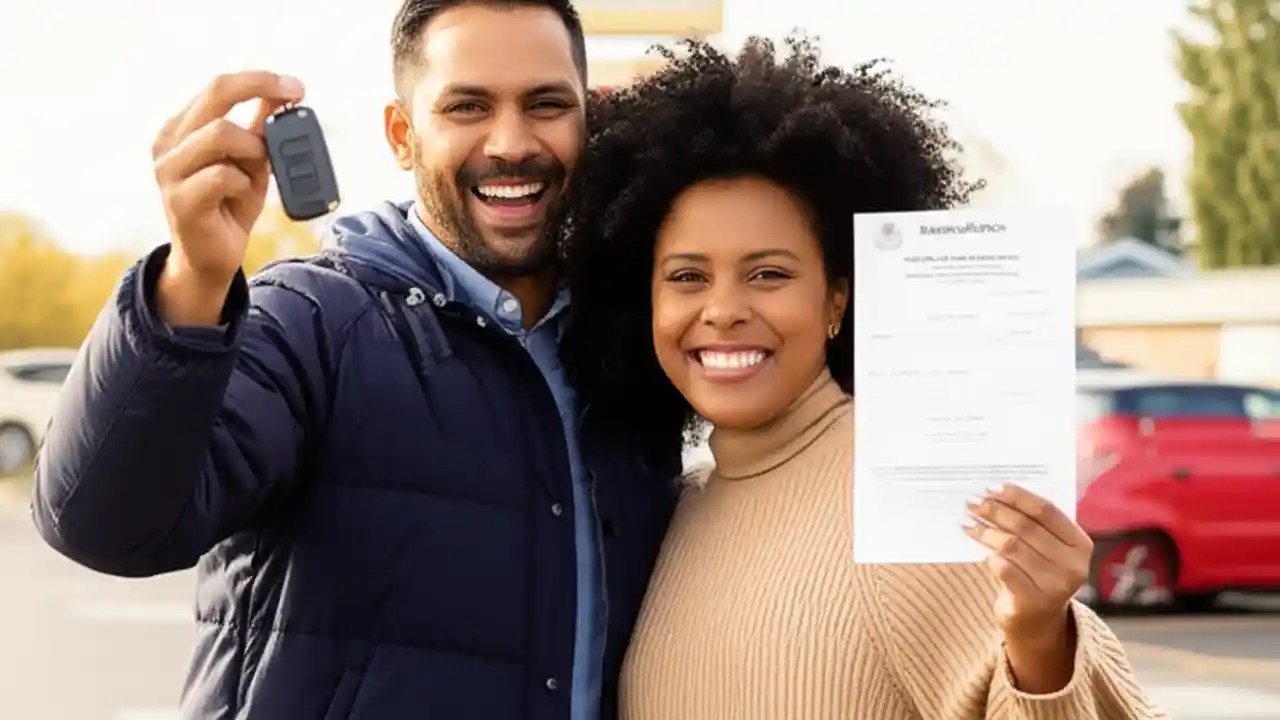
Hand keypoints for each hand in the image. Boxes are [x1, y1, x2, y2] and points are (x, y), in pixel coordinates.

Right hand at [150, 71, 304, 322]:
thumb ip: (261, 129)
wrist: (210, 260)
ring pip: (221, 133)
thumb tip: (285, 96)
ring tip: (256, 171)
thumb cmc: (230, 207)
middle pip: (216, 93)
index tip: (295, 85)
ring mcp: (169, 171)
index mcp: (182, 128)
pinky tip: (241, 195)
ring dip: (253, 148)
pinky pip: (223, 174)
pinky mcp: (180, 200)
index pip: (218, 86)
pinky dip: (243, 182)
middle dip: (261, 88)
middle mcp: (169, 143)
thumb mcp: (252, 162)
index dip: (259, 80)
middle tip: (296, 97)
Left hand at [963, 482, 1091, 645]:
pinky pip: (1003, 568)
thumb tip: (995, 492)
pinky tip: (978, 547)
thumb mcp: (1049, 550)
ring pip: (1011, 546)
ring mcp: (1054, 586)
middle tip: (973, 501)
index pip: (1047, 511)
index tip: (993, 486)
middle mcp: (1073, 566)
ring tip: (968, 521)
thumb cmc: (1038, 575)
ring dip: (985, 530)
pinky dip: (988, 554)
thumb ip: (1035, 525)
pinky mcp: (1032, 601)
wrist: (1038, 623)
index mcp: (1080, 546)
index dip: (1018, 496)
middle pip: (1026, 527)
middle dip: (996, 511)